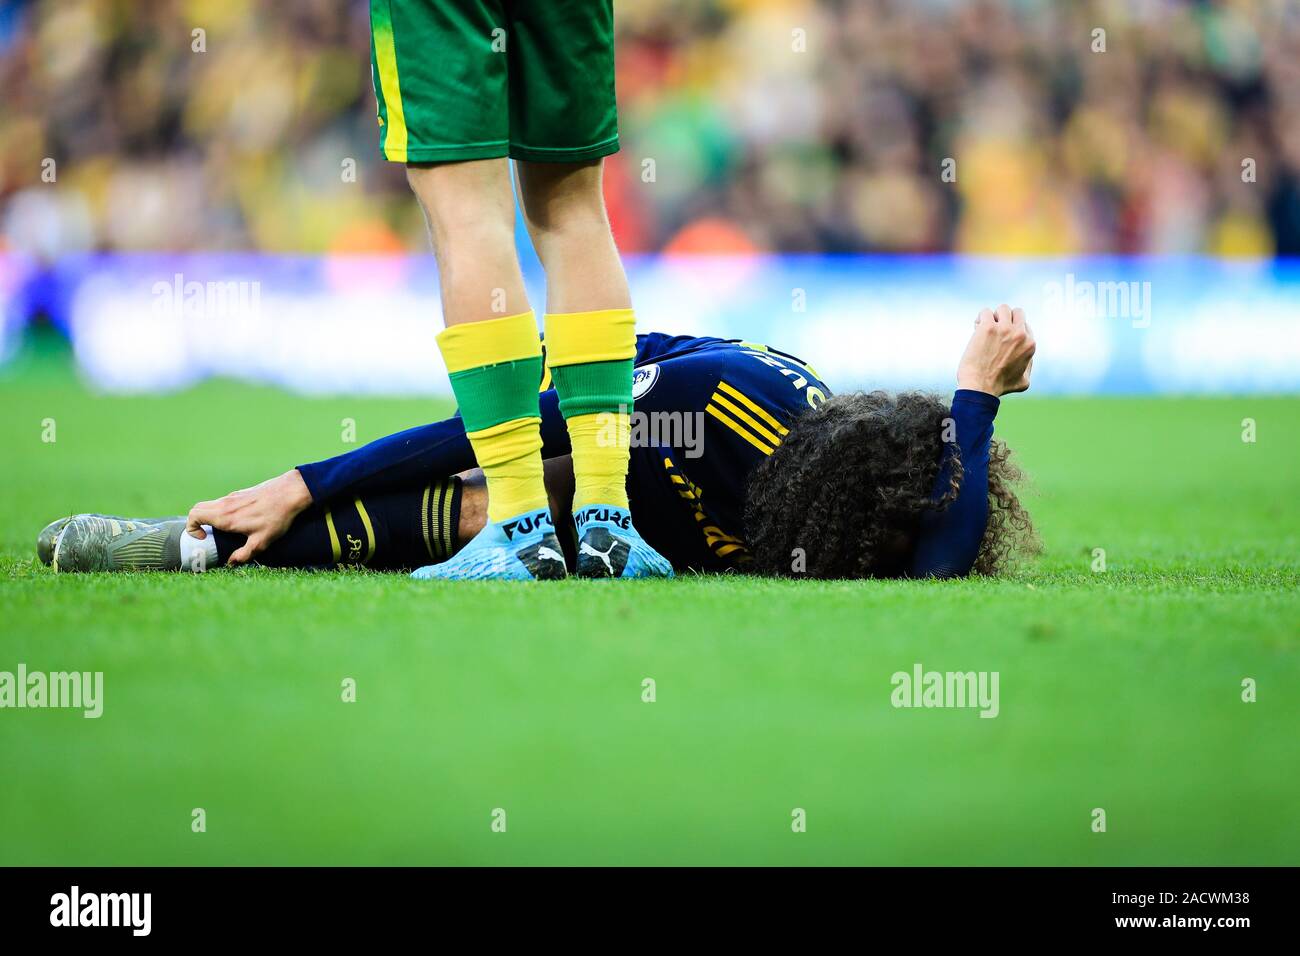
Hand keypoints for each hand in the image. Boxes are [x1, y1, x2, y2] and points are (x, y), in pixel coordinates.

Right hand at [186, 469, 312, 564]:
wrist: (291, 492)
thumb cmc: (276, 517)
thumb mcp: (262, 541)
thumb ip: (244, 554)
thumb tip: (231, 563)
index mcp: (225, 516)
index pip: (194, 515)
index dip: (191, 528)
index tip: (203, 538)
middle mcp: (225, 504)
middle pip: (197, 508)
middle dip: (196, 522)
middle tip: (208, 535)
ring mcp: (233, 496)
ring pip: (211, 504)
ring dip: (210, 517)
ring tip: (225, 530)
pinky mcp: (242, 493)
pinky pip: (223, 502)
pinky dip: (222, 511)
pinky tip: (240, 521)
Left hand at [956, 304, 1035, 396]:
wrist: (980, 386)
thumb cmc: (999, 387)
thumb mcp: (1023, 381)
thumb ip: (1028, 366)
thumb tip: (1028, 357)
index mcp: (1030, 344)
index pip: (1024, 325)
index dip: (1012, 331)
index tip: (1001, 340)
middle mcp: (1020, 334)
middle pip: (1017, 312)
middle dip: (1006, 319)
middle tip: (994, 331)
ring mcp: (1004, 329)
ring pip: (1003, 308)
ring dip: (993, 316)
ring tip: (985, 329)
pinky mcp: (988, 327)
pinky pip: (985, 312)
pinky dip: (980, 319)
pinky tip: (976, 330)